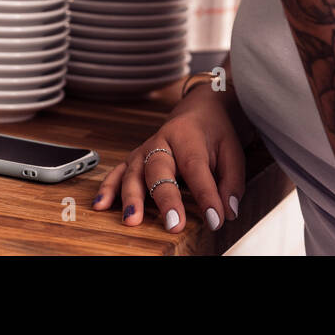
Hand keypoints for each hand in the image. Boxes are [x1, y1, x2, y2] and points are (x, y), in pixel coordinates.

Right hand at [91, 87, 244, 232]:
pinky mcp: (134, 158)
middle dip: (165, 199)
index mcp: (189, 136)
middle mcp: (162, 141)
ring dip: (131, 197)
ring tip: (132, 220)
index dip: (206, 196)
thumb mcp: (232, 152)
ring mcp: (145, 150)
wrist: (198, 109)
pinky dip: (107, 189)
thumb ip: (231, 182)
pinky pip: (117, 172)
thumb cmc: (215, 133)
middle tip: (174, 224)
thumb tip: (228, 211)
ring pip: (133, 173)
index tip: (215, 219)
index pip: (197, 168)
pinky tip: (101, 206)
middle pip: (160, 170)